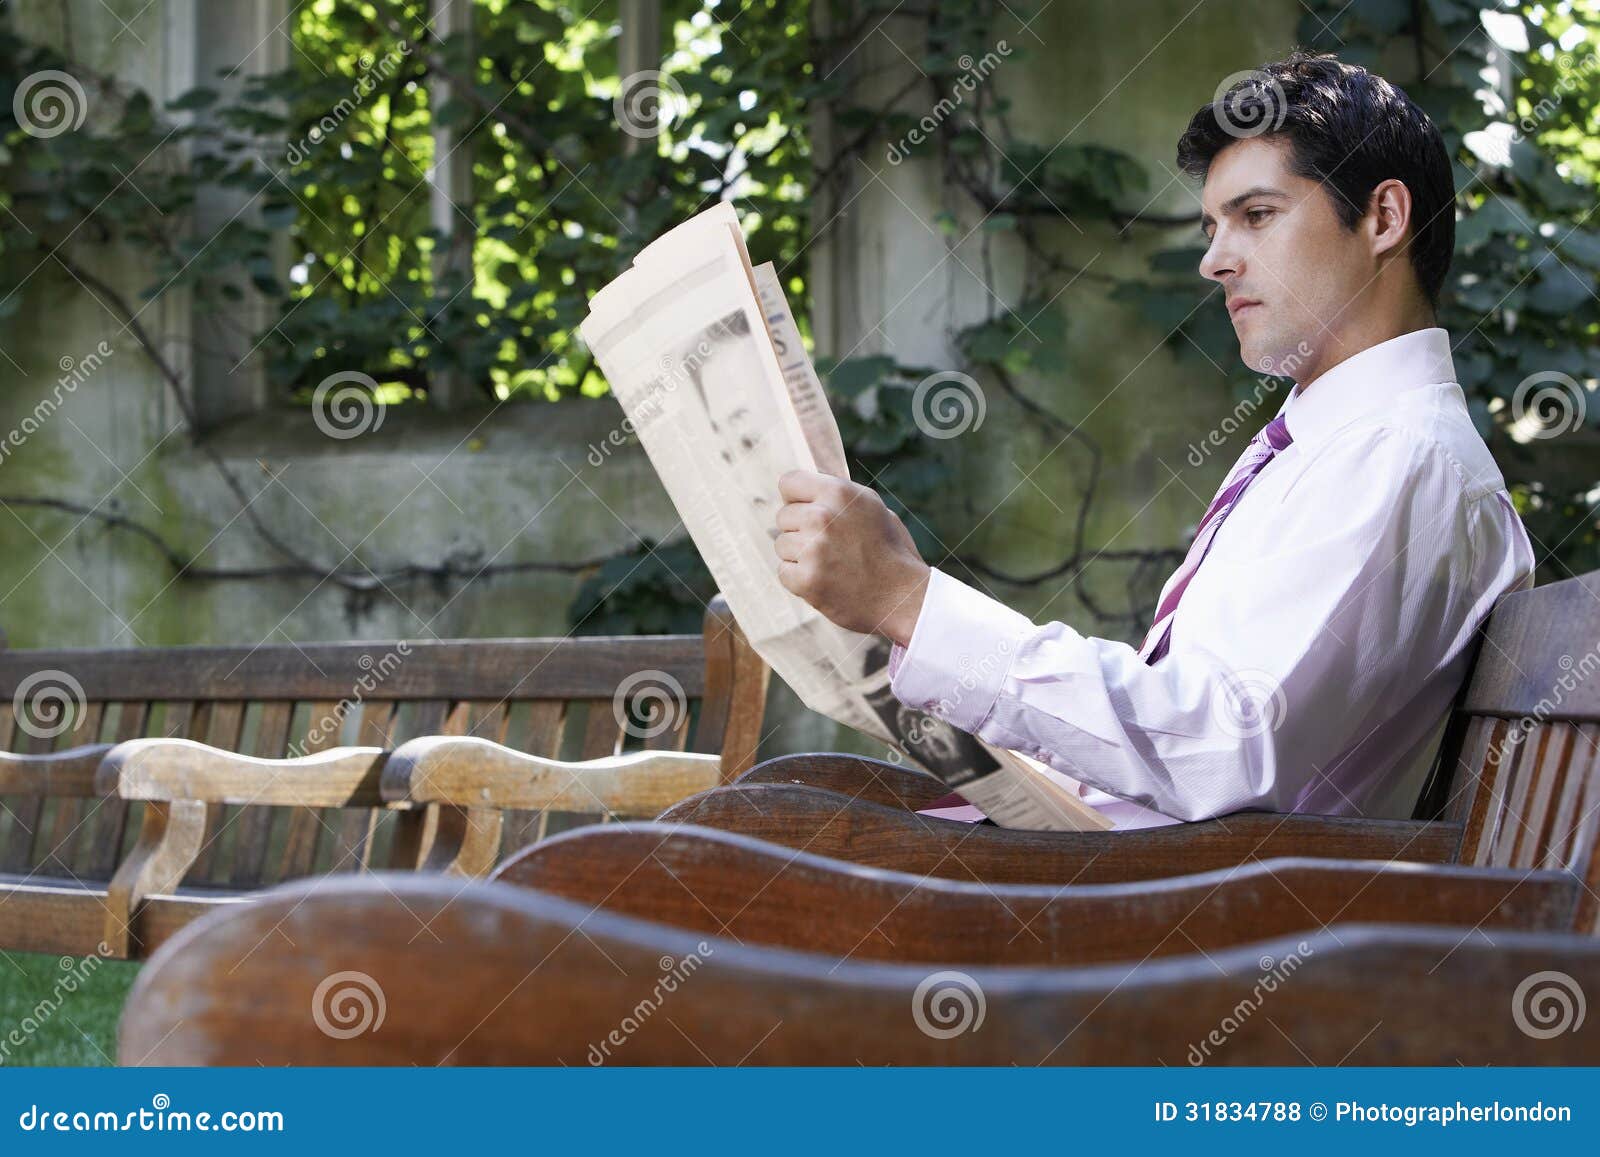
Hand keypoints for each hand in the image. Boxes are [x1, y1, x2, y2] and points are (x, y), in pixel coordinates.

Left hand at [773, 470, 929, 644]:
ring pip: (782, 545)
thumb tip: (805, 489)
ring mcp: (813, 549)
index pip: (789, 482)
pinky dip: (800, 579)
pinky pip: (784, 572)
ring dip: (800, 556)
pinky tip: (826, 581)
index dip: (797, 499)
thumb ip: (837, 495)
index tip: (808, 511)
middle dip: (800, 530)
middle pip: (784, 516)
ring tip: (831, 564)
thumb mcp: (871, 507)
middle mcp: (823, 516)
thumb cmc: (889, 551)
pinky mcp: (807, 579)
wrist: (903, 597)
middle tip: (830, 546)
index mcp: (839, 493)